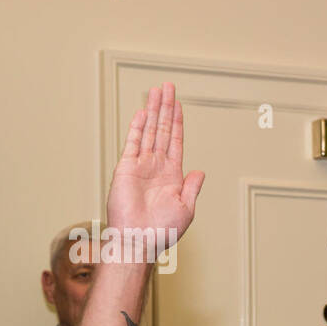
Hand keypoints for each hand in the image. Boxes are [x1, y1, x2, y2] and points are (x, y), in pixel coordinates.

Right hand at [106, 82, 204, 256]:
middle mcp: (156, 166)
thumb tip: (200, 170)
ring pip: (149, 131)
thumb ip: (192, 187)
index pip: (176, 141)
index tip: (179, 104)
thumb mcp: (186, 208)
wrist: (140, 239)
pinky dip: (138, 127)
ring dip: (154, 110)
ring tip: (157, 90)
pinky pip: (133, 143)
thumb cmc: (163, 230)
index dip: (178, 122)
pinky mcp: (126, 168)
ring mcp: (141, 165)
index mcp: (172, 175)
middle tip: (168, 85)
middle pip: (162, 129)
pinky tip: (143, 112)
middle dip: (166, 107)